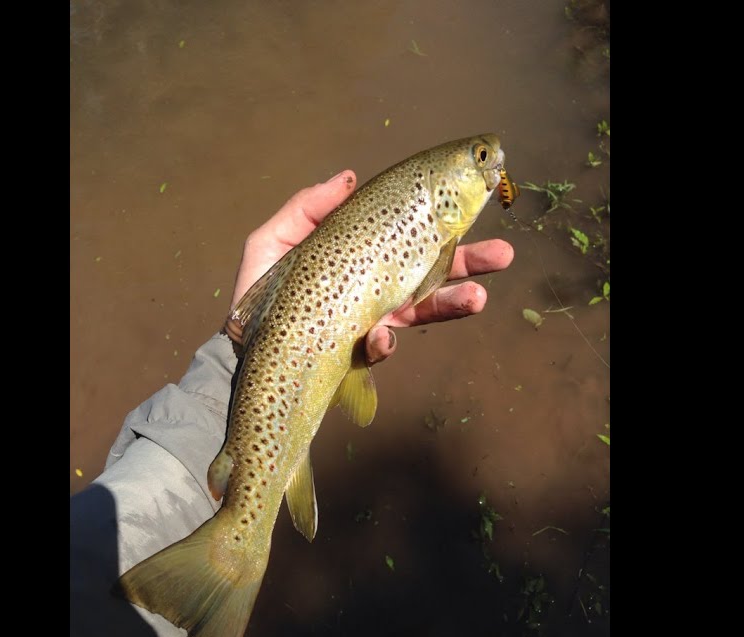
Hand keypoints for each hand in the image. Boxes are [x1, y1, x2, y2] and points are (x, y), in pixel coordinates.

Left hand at [230, 170, 513, 363]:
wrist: (240, 350)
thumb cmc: (259, 292)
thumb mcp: (274, 239)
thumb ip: (308, 208)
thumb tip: (348, 176)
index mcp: (362, 255)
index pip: (408, 236)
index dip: (440, 223)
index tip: (470, 205)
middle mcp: (375, 286)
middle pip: (431, 272)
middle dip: (469, 264)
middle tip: (504, 254)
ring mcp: (372, 321)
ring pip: (422, 310)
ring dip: (452, 303)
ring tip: (479, 297)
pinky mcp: (358, 354)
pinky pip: (381, 349)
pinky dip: (385, 345)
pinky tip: (381, 339)